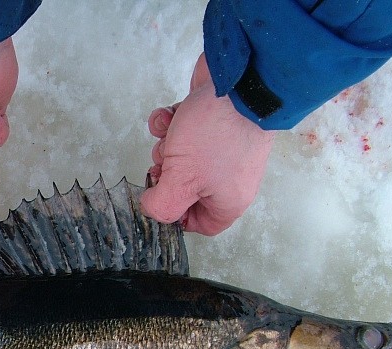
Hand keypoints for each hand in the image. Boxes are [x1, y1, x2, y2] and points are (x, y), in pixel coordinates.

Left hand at [142, 54, 275, 234]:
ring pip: (181, 158)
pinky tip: (169, 115)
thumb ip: (163, 205)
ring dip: (166, 146)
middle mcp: (228, 178)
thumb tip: (152, 209)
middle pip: (185, 189)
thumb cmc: (215, 137)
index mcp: (228, 201)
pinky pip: (184, 131)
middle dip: (166, 174)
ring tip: (170, 135)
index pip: (200, 224)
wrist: (240, 80)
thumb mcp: (182, 181)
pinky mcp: (212, 122)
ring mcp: (222, 149)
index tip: (159, 198)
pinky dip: (171, 123)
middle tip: (162, 163)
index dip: (176, 216)